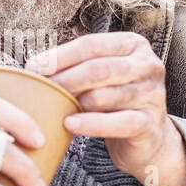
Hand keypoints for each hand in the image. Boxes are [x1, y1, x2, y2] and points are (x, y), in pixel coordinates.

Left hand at [25, 31, 185, 185]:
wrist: (147, 141)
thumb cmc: (115, 104)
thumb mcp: (101, 78)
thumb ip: (77, 67)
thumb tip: (34, 66)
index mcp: (134, 45)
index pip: (92, 44)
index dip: (60, 56)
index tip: (33, 67)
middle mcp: (148, 65)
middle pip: (99, 68)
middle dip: (65, 79)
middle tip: (42, 90)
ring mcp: (153, 95)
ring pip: (105, 95)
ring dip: (75, 102)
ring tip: (54, 107)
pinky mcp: (150, 123)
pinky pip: (117, 122)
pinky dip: (90, 124)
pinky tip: (70, 124)